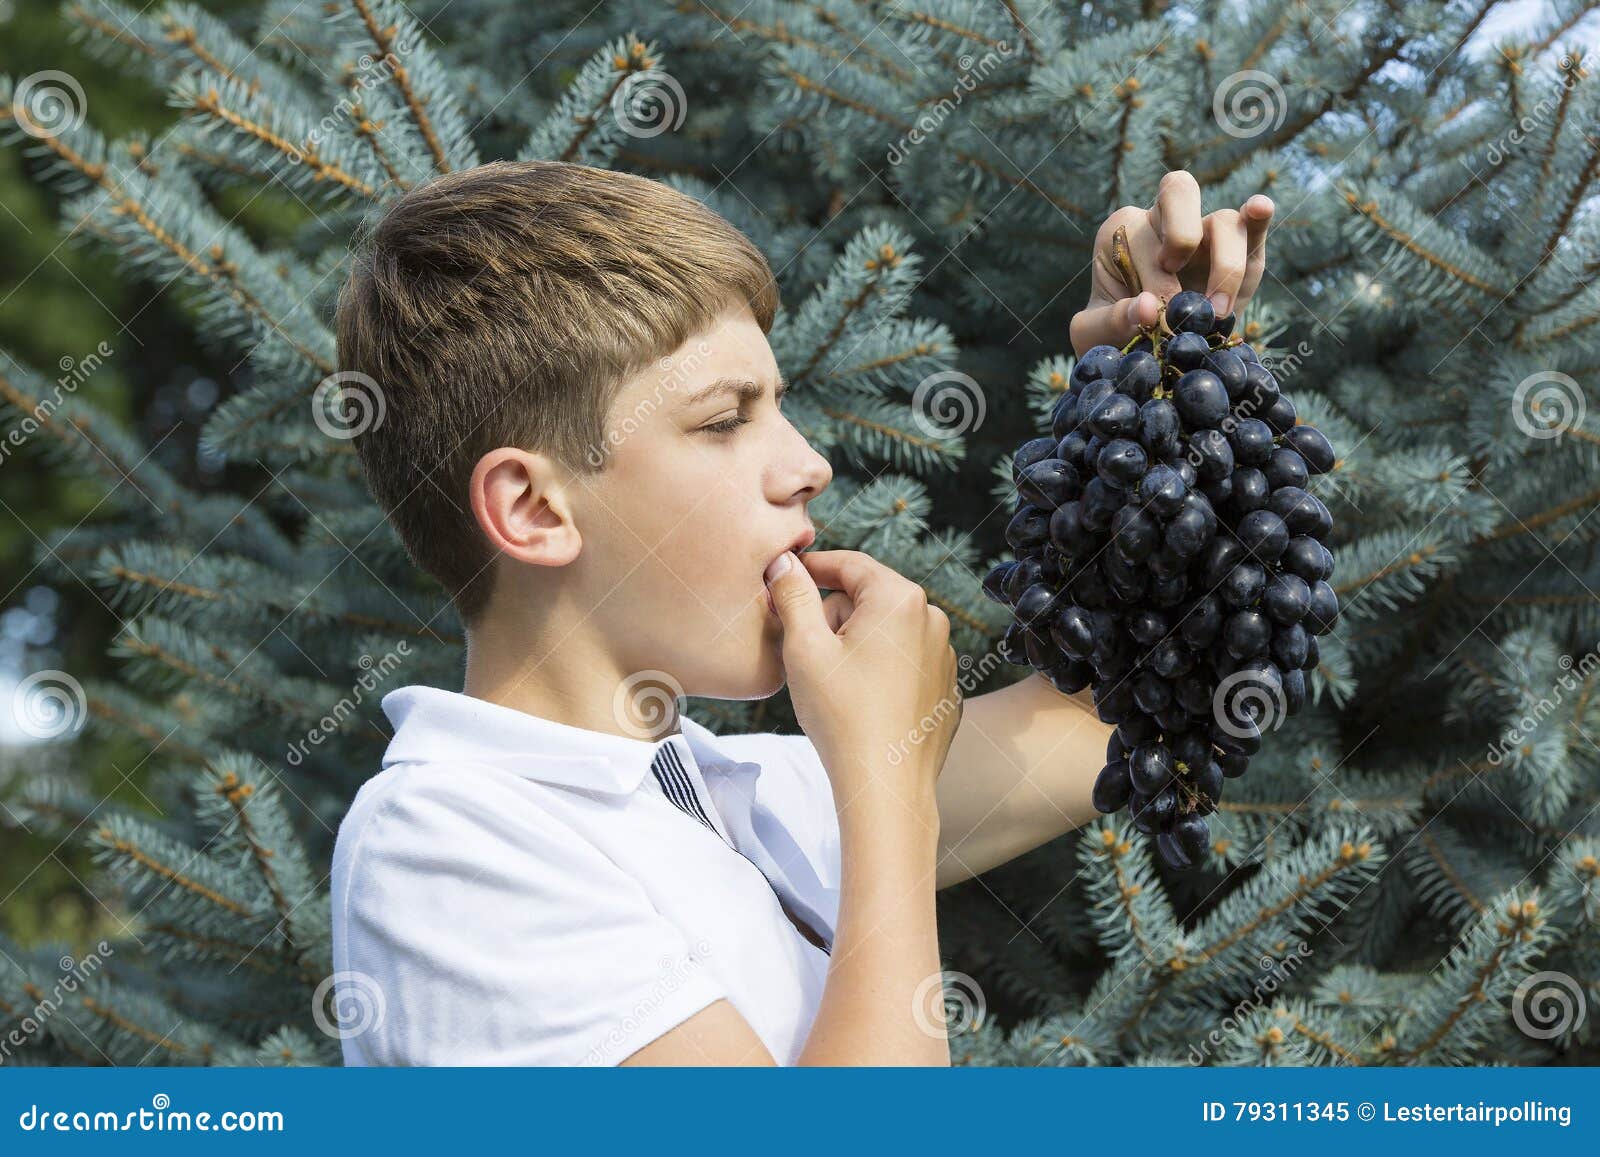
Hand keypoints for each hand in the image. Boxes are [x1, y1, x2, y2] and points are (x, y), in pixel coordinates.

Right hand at [763, 549, 959, 806]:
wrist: (886, 787)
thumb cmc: (842, 716)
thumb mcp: (804, 647)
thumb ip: (793, 594)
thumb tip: (783, 561)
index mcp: (900, 600)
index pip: (850, 564)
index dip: (813, 568)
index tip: (785, 579)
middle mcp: (932, 619)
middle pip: (869, 597)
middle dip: (834, 614)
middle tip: (806, 650)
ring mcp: (944, 655)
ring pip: (887, 631)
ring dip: (857, 643)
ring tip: (832, 682)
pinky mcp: (945, 688)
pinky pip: (905, 662)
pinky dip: (880, 670)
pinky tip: (859, 702)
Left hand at [1070, 170, 1273, 355]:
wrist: (1152, 356)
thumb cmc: (1118, 335)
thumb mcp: (1096, 335)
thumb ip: (1112, 321)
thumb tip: (1147, 307)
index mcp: (1123, 234)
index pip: (1139, 232)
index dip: (1150, 274)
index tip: (1153, 314)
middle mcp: (1164, 222)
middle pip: (1178, 192)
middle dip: (1180, 237)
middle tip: (1177, 292)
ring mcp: (1206, 235)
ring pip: (1225, 220)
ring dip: (1225, 267)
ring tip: (1216, 314)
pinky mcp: (1242, 254)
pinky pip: (1253, 227)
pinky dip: (1259, 217)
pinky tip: (1260, 207)